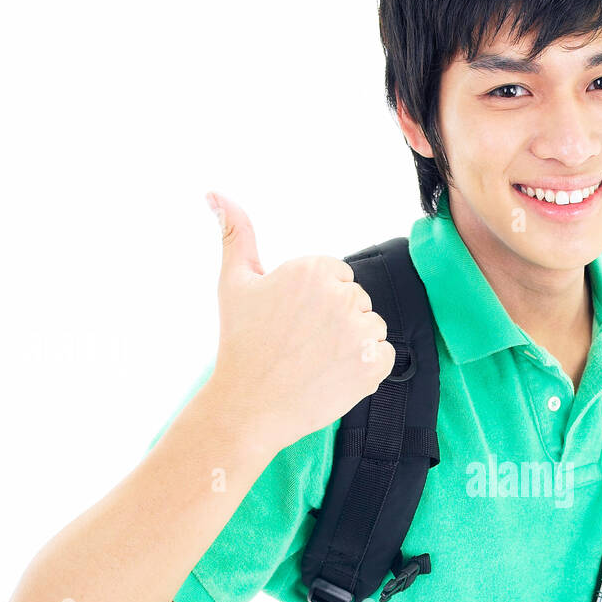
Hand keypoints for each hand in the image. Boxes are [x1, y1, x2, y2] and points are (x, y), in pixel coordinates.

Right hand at [204, 191, 396, 455]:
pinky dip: (367, 368)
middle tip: (301, 346)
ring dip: (353, 344)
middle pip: (357, 301)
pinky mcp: (374, 364)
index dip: (317, 302)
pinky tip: (334, 376)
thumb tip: (216, 193)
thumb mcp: (234, 282)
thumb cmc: (241, 345)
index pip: (338, 276)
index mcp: (313, 269)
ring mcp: (360, 331)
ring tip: (316, 361)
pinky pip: (384, 356)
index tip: (294, 323)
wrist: (249, 407)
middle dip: (335, 321)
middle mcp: (341, 295)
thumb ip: (236, 233)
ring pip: (372, 327)